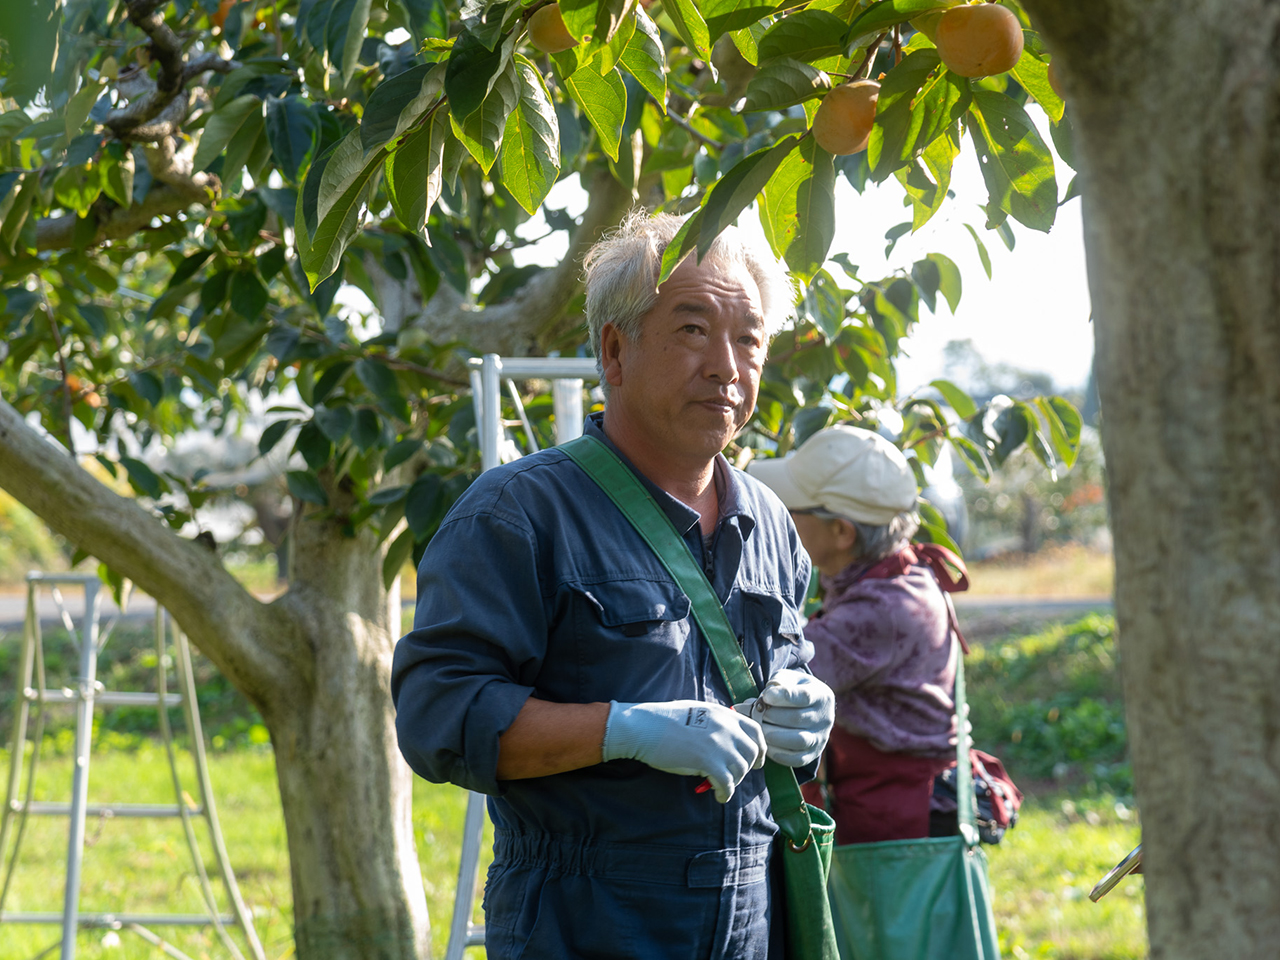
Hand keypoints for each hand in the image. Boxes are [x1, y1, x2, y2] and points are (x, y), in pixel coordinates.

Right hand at [602, 700, 766, 802]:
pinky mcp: (708, 762)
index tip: (756, 760)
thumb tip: (724, 742)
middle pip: (752, 752)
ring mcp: (719, 745)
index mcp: (724, 714)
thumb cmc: (663, 720)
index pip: (755, 731)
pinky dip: (725, 793)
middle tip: (736, 777)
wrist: (645, 727)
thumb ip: (715, 723)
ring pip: (741, 770)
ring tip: (722, 787)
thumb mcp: (697, 711)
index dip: (760, 748)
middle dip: (747, 768)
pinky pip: (727, 784)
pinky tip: (718, 796)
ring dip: (734, 782)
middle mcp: (727, 728)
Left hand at [737, 669, 833, 767]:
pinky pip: (795, 759)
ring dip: (772, 735)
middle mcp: (825, 718)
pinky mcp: (812, 754)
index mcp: (821, 696)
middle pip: (796, 719)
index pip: (803, 696)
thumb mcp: (789, 679)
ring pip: (797, 740)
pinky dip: (776, 753)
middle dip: (769, 716)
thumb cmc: (794, 690)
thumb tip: (766, 696)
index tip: (764, 696)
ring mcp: (820, 738)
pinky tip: (763, 742)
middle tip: (751, 712)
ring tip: (756, 727)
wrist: (809, 709)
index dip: (782, 696)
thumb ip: (778, 682)